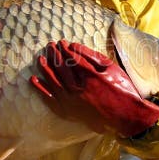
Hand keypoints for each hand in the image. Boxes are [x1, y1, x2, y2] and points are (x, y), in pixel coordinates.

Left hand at [29, 40, 158, 137]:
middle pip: (61, 68)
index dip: (65, 49)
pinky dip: (40, 89)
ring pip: (53, 81)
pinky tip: (34, 79)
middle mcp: (78, 89)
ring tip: (40, 58)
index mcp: (90, 77)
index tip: (61, 43)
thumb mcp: (111, 68)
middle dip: (54, 54)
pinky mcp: (67, 112)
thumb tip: (74, 47)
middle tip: (49, 46)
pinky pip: (49, 99)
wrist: (124, 116)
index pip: (71, 58)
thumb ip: (92, 57)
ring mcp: (71, 101)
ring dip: (45, 68)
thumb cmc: (121, 90)